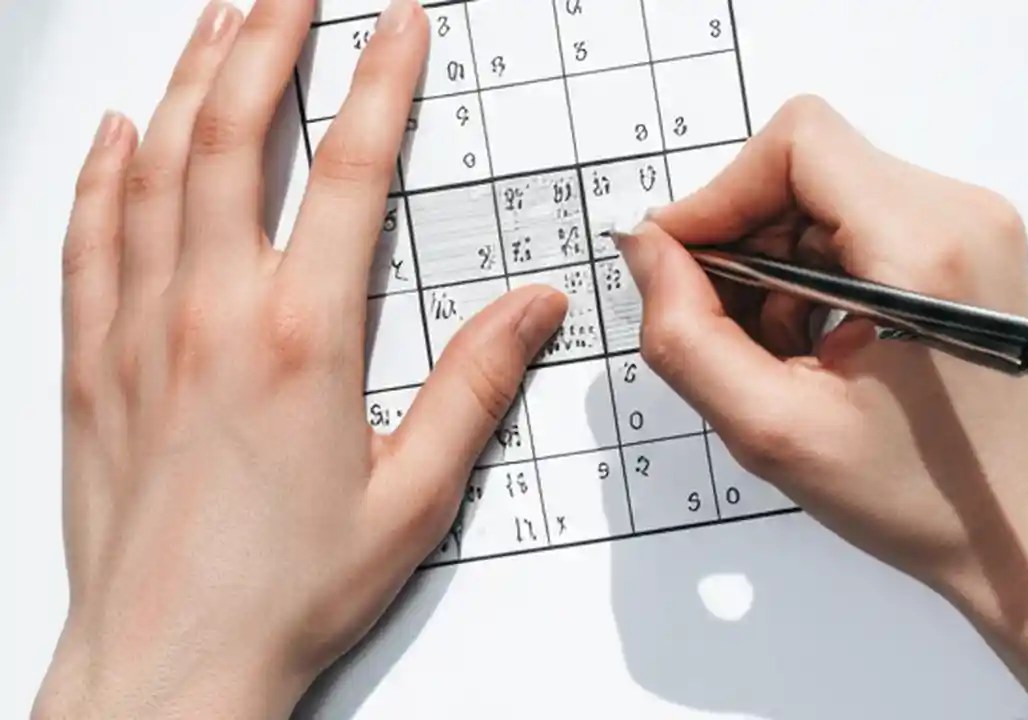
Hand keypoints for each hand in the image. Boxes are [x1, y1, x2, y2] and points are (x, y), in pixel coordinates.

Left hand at [35, 1, 565, 716]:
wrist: (167, 661)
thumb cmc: (285, 589)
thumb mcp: (414, 495)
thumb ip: (477, 386)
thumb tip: (534, 307)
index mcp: (300, 338)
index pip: (349, 171)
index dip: (379, 81)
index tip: (395, 25)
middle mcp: (209, 314)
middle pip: (232, 134)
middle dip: (264, 40)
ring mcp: (138, 331)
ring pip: (154, 167)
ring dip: (186, 79)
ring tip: (215, 21)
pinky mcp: (91, 364)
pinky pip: (87, 237)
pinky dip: (101, 172)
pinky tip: (114, 135)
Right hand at [620, 96, 1027, 717]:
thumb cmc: (922, 501)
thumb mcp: (775, 431)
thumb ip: (687, 336)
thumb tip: (647, 249)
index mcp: (925, 249)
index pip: (798, 143)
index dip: (719, 195)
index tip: (678, 264)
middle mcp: (962, 215)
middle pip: (808, 167)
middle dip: (743, 239)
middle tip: (720, 327)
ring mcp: (974, 228)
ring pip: (827, 197)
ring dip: (775, 263)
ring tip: (774, 352)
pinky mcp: (970, 250)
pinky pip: (861, 225)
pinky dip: (813, 274)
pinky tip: (813, 346)